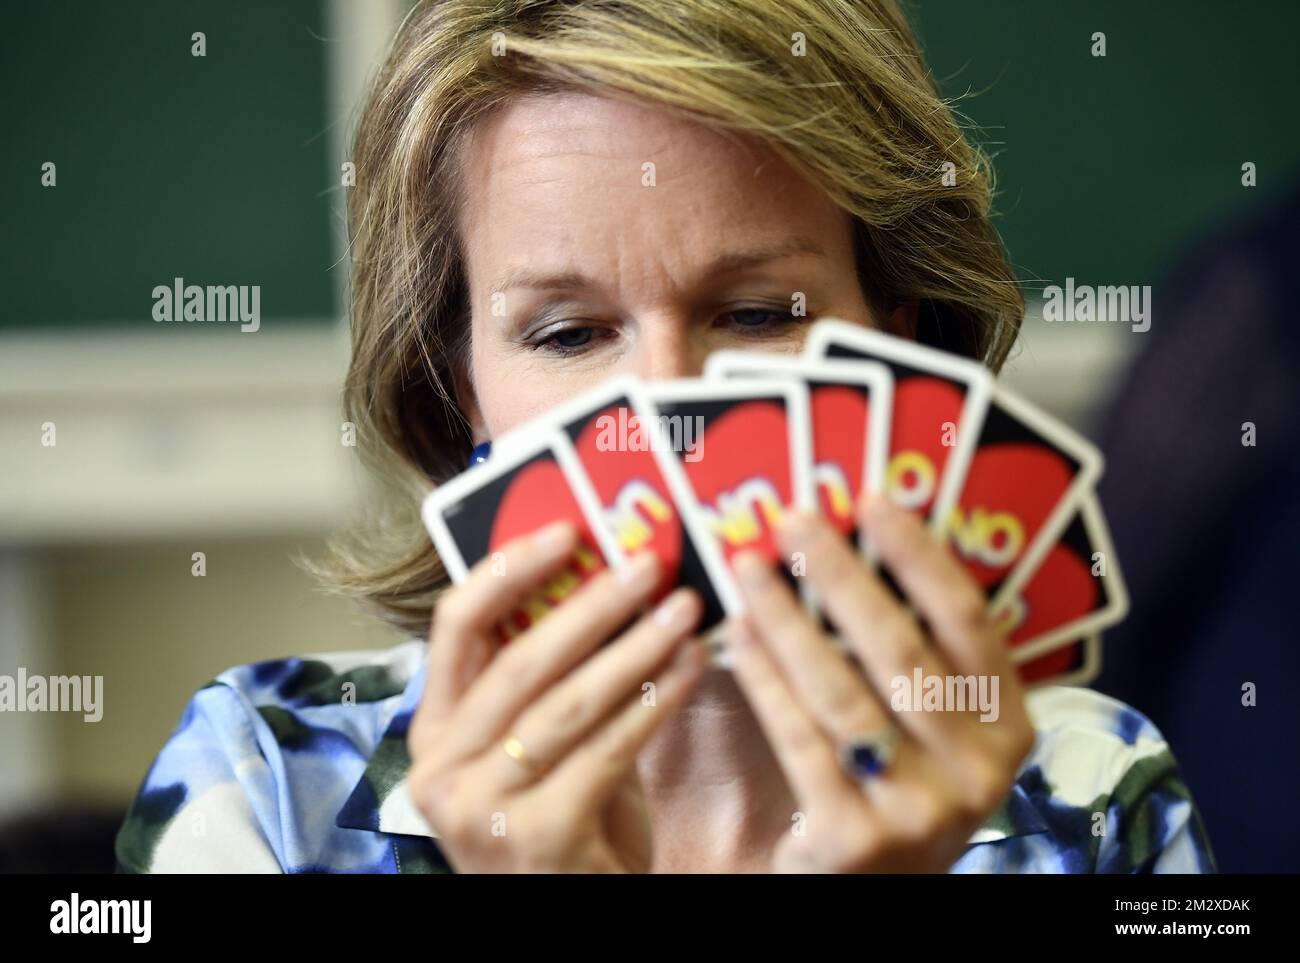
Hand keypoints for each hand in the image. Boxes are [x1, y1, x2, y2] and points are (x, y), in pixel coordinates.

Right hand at [407, 522, 707, 872]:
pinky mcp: (539, 833)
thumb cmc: (559, 820)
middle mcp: (444, 766)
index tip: (567, 533)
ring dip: (635, 648)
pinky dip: (656, 702)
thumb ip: (548, 678)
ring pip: (567, 702)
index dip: (509, 570)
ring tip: (682, 609)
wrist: (563, 913)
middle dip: (591, 604)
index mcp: (436, 729)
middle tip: (648, 565)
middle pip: (519, 659)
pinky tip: (690, 668)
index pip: (455, 626)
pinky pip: (608, 749)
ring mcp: (484, 805)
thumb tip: (606, 581)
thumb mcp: (532, 747)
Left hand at [724, 494, 1034, 872]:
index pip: (968, 620)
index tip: (872, 499)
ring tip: (749, 567)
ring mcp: (920, 808)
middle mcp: (977, 769)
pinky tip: (736, 634)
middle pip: (900, 648)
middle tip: (792, 520)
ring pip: (843, 690)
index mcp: (1007, 726)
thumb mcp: (935, 731)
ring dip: (789, 618)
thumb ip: (918, 658)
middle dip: (841, 574)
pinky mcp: (856, 839)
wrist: (871, 894)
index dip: (920, 554)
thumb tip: (859, 544)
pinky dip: (764, 679)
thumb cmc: (895, 787)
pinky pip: (800, 739)